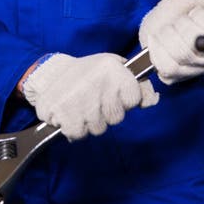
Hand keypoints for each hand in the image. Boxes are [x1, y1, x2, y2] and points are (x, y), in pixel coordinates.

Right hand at [21, 52, 158, 140]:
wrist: (50, 74)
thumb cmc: (88, 73)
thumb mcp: (115, 69)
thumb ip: (138, 85)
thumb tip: (154, 100)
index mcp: (112, 69)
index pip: (133, 98)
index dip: (123, 100)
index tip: (112, 93)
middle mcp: (97, 83)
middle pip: (116, 118)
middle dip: (105, 113)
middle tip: (92, 99)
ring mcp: (80, 100)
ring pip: (98, 129)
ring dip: (89, 121)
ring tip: (79, 104)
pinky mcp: (63, 113)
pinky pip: (78, 134)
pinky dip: (73, 128)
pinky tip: (70, 113)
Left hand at [139, 0, 203, 84]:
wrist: (160, 19)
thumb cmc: (183, 7)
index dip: (199, 15)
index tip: (194, 12)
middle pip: (194, 43)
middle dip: (179, 25)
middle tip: (177, 22)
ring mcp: (194, 70)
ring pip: (179, 55)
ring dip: (166, 36)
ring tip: (167, 31)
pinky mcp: (174, 77)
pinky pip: (165, 66)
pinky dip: (156, 50)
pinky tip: (159, 42)